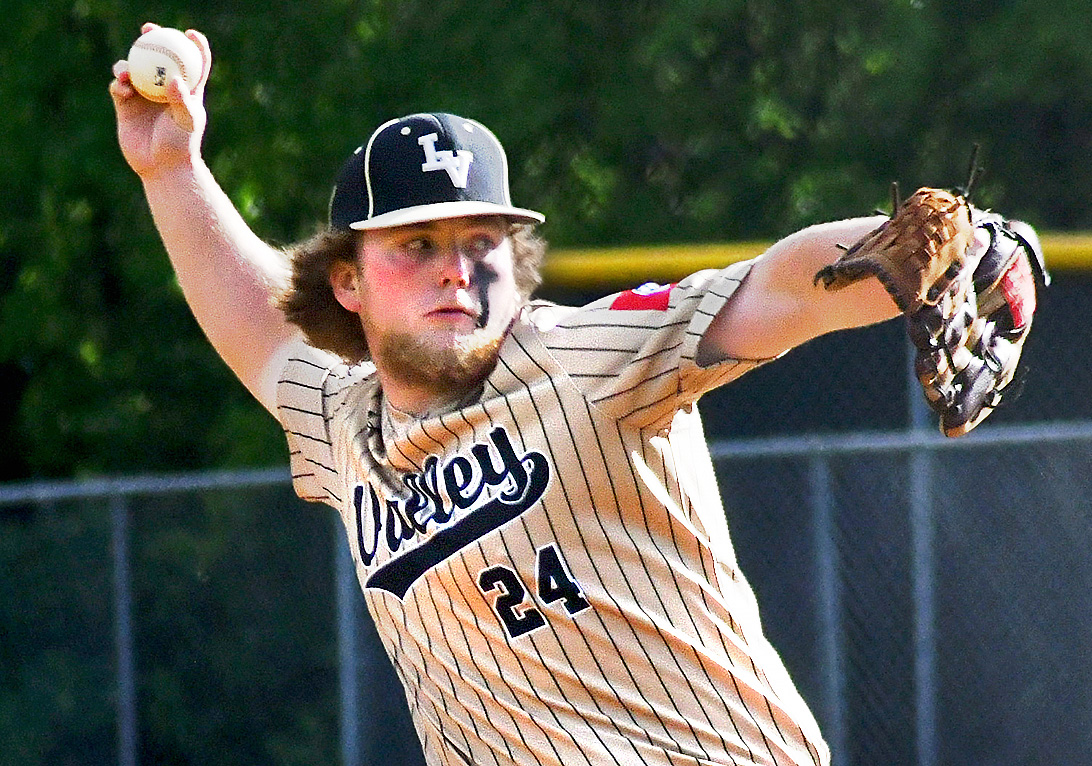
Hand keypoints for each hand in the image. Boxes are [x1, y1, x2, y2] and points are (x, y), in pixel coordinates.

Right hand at [109, 23, 210, 178]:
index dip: (194, 45)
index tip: (189, 33)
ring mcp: (144, 96)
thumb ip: (181, 100)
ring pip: (134, 68)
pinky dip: (118, 83)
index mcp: (187, 90)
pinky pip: (118, 86)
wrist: (161, 167)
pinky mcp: (125, 105)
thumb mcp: (186, 122)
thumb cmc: (180, 145)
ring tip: (127, 71)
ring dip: (128, 62)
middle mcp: (164, 89)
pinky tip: (122, 87)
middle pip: (159, 57)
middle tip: (148, 30)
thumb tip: (174, 79)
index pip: (194, 62)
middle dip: (153, 39)